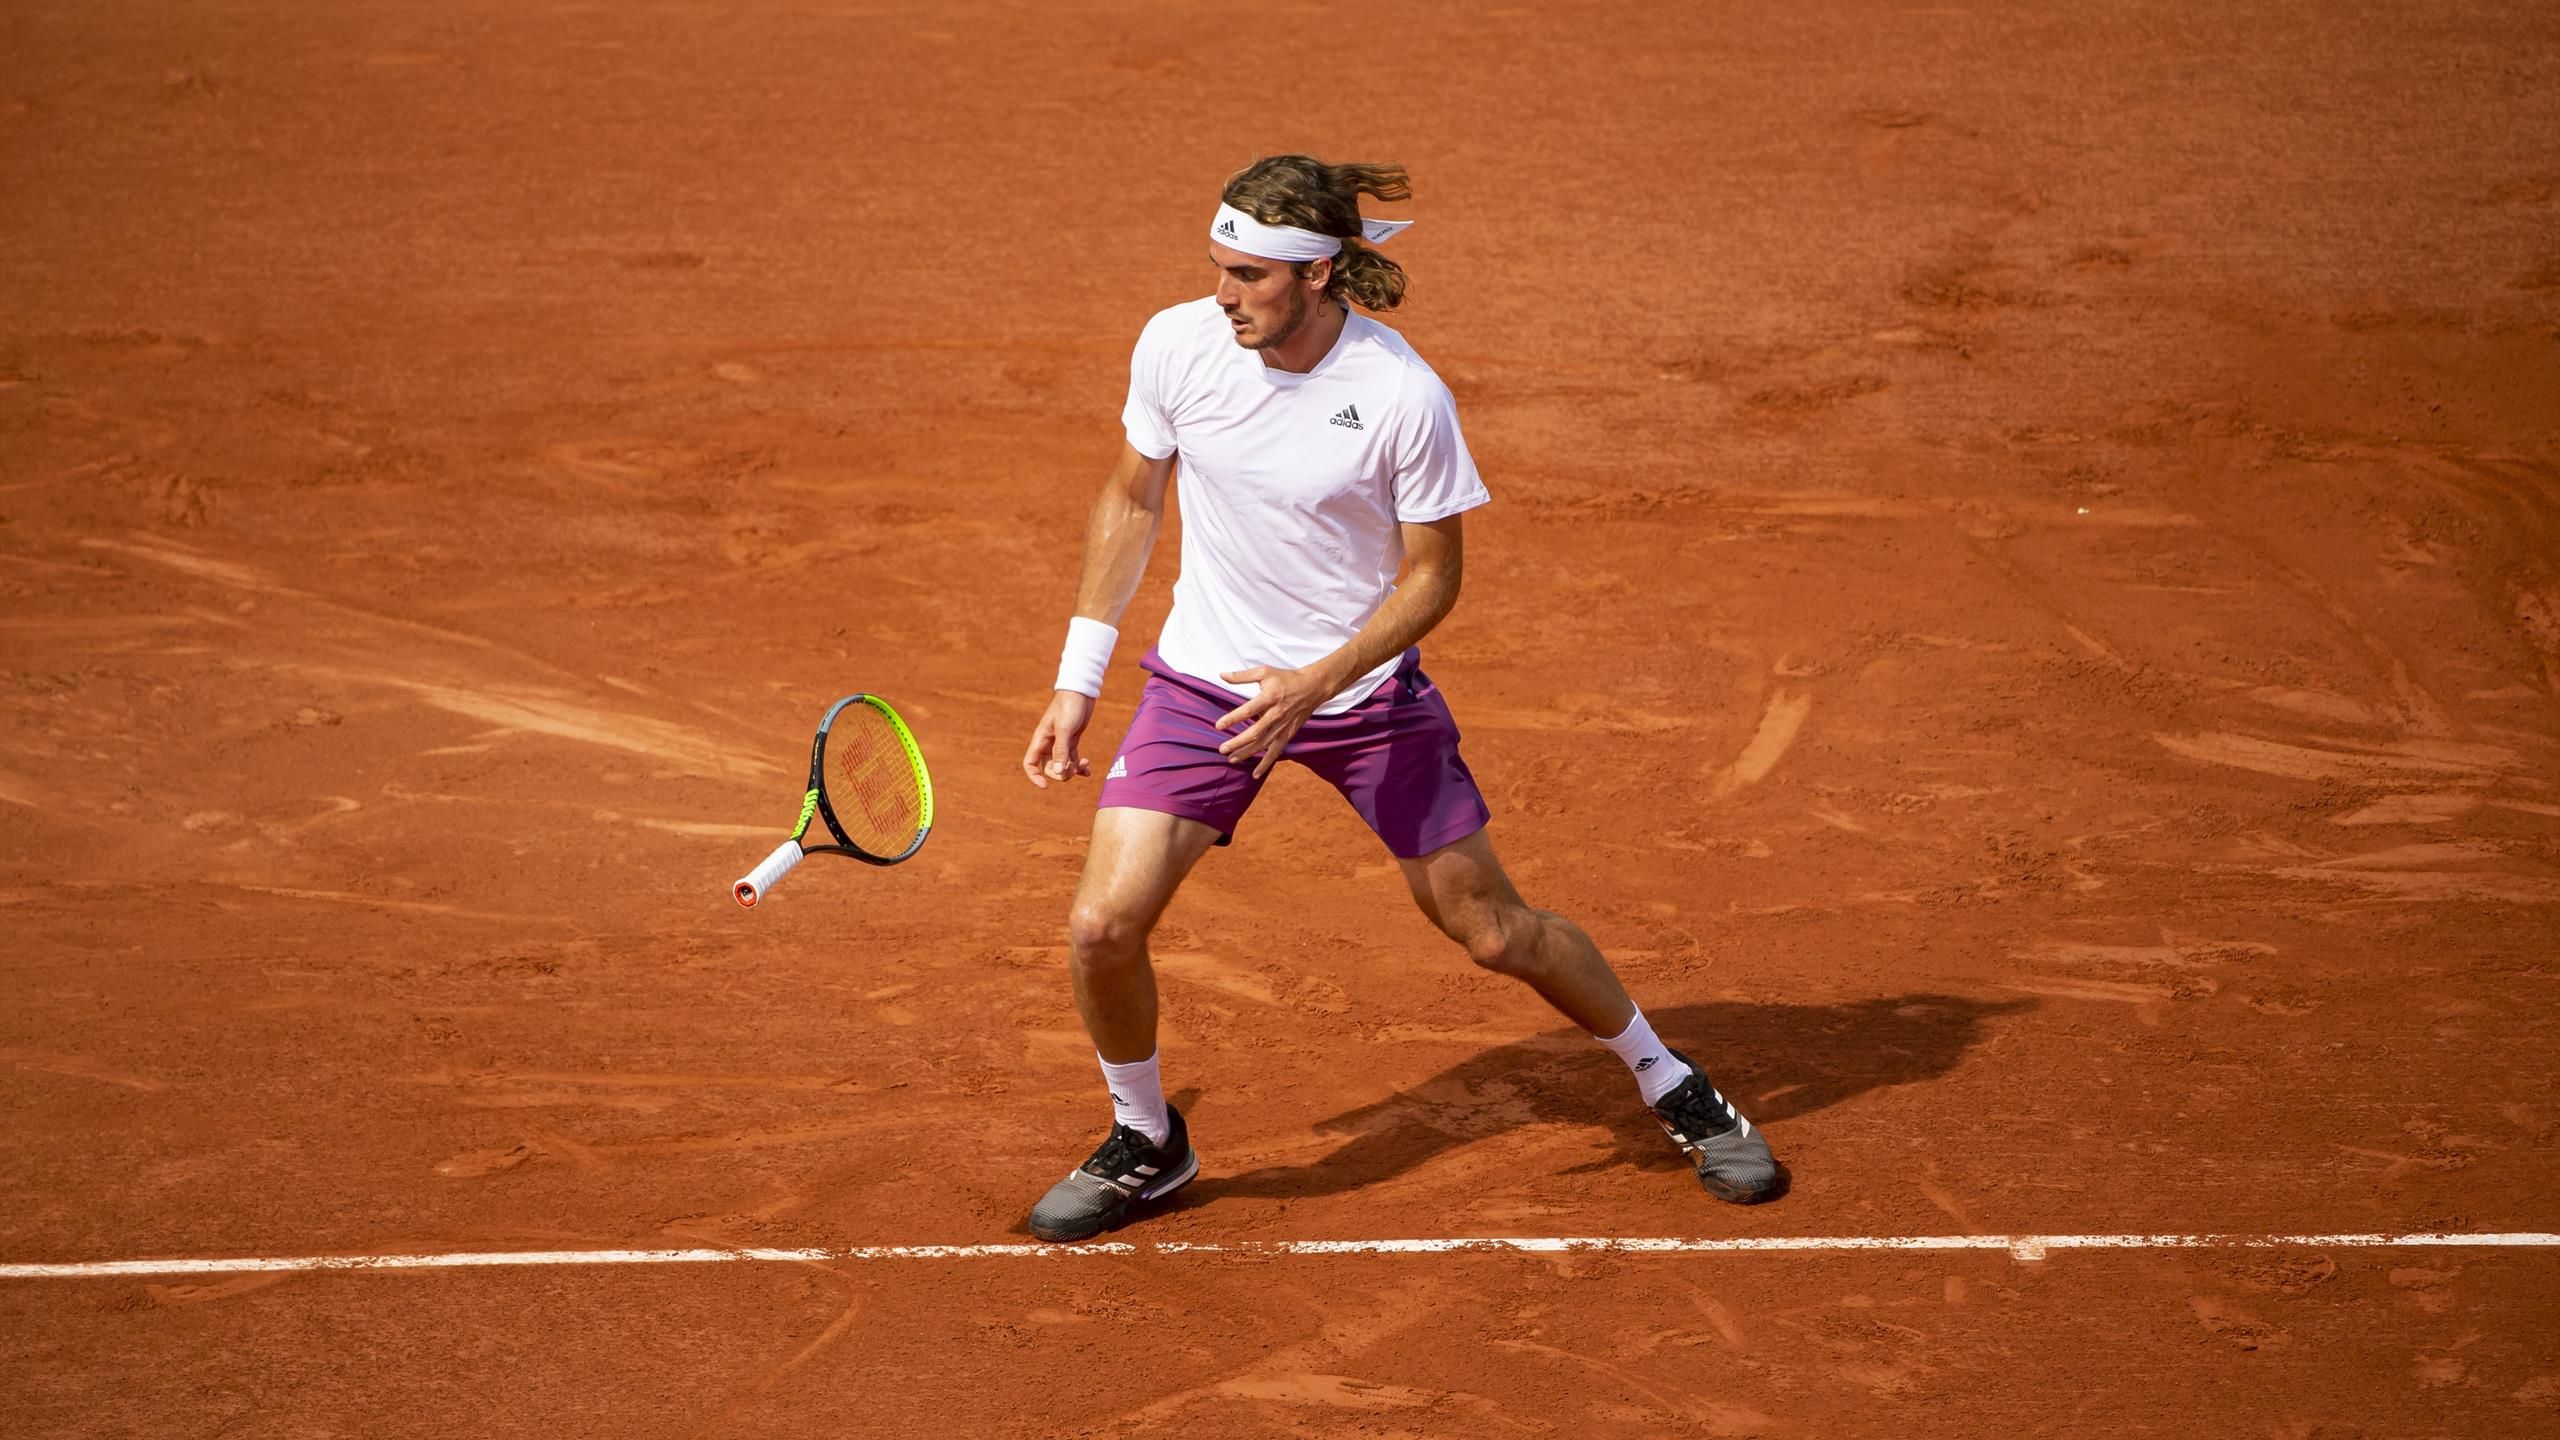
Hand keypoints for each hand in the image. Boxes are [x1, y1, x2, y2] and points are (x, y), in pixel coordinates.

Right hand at [1022, 690, 1097, 788]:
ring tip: (1084, 765)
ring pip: (1062, 765)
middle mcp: (1048, 742)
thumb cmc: (1070, 706)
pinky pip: (1072, 758)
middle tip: (1074, 769)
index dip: (1034, 776)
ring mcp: (1060, 742)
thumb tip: (1057, 772)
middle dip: (1061, 774)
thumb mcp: (1065, 729)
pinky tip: (1088, 770)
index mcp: (1041, 739)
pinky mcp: (1072, 740)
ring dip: (1072, 770)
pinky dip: (1079, 766)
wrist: (1082, 691)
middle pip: (1048, 768)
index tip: (1045, 786)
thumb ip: (1060, 751)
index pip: (1030, 763)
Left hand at [1215, 662, 1338, 779]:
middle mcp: (1276, 714)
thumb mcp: (1264, 672)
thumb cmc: (1286, 678)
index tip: (1218, 726)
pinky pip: (1276, 752)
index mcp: (1269, 697)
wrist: (1312, 687)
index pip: (1248, 710)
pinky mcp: (1288, 734)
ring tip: (1231, 759)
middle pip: (1255, 732)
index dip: (1233, 718)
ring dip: (1247, 753)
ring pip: (1263, 744)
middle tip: (1222, 749)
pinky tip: (1255, 773)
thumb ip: (1242, 676)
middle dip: (1237, 742)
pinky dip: (1266, 763)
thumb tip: (1222, 675)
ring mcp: (1283, 726)